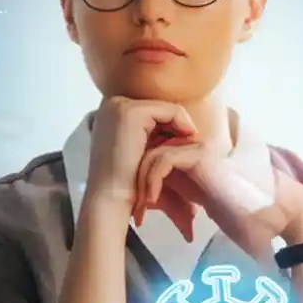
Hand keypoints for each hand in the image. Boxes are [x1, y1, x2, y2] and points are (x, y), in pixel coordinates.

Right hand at [83, 96, 197, 213]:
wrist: (110, 197)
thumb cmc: (125, 182)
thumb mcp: (137, 151)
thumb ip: (147, 136)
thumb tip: (173, 127)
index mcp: (110, 113)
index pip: (149, 112)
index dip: (168, 125)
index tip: (182, 142)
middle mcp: (112, 104)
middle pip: (156, 107)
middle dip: (175, 123)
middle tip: (192, 139)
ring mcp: (120, 106)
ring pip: (164, 108)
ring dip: (180, 124)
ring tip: (192, 142)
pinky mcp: (131, 113)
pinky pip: (169, 111)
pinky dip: (182, 123)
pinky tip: (190, 138)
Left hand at [134, 138, 302, 263]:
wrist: (273, 215)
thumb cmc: (244, 218)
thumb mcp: (202, 207)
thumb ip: (181, 198)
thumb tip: (155, 206)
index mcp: (194, 162)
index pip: (156, 160)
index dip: (143, 182)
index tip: (140, 210)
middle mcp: (195, 151)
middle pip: (150, 154)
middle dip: (138, 182)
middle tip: (136, 212)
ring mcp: (199, 150)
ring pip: (153, 155)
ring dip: (142, 183)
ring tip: (141, 210)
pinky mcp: (201, 156)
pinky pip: (163, 160)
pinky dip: (152, 180)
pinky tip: (152, 200)